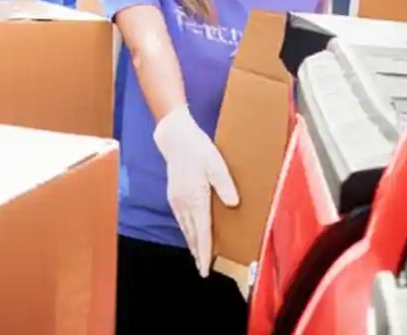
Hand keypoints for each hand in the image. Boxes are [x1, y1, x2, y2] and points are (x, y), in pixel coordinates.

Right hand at [152, 105, 238, 276]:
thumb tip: (233, 204)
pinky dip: (186, 230)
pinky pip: (180, 218)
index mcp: (195, 198)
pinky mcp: (173, 194)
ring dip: (191, 242)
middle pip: (191, 233)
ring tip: (198, 255)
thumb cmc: (198, 149)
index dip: (204, 251)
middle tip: (202, 269)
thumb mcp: (216, 164)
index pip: (200, 232)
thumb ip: (225, 185)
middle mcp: (183, 202)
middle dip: (197, 252)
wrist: (174, 137)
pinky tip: (190, 232)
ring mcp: (176, 199)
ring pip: (184, 227)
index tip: (205, 268)